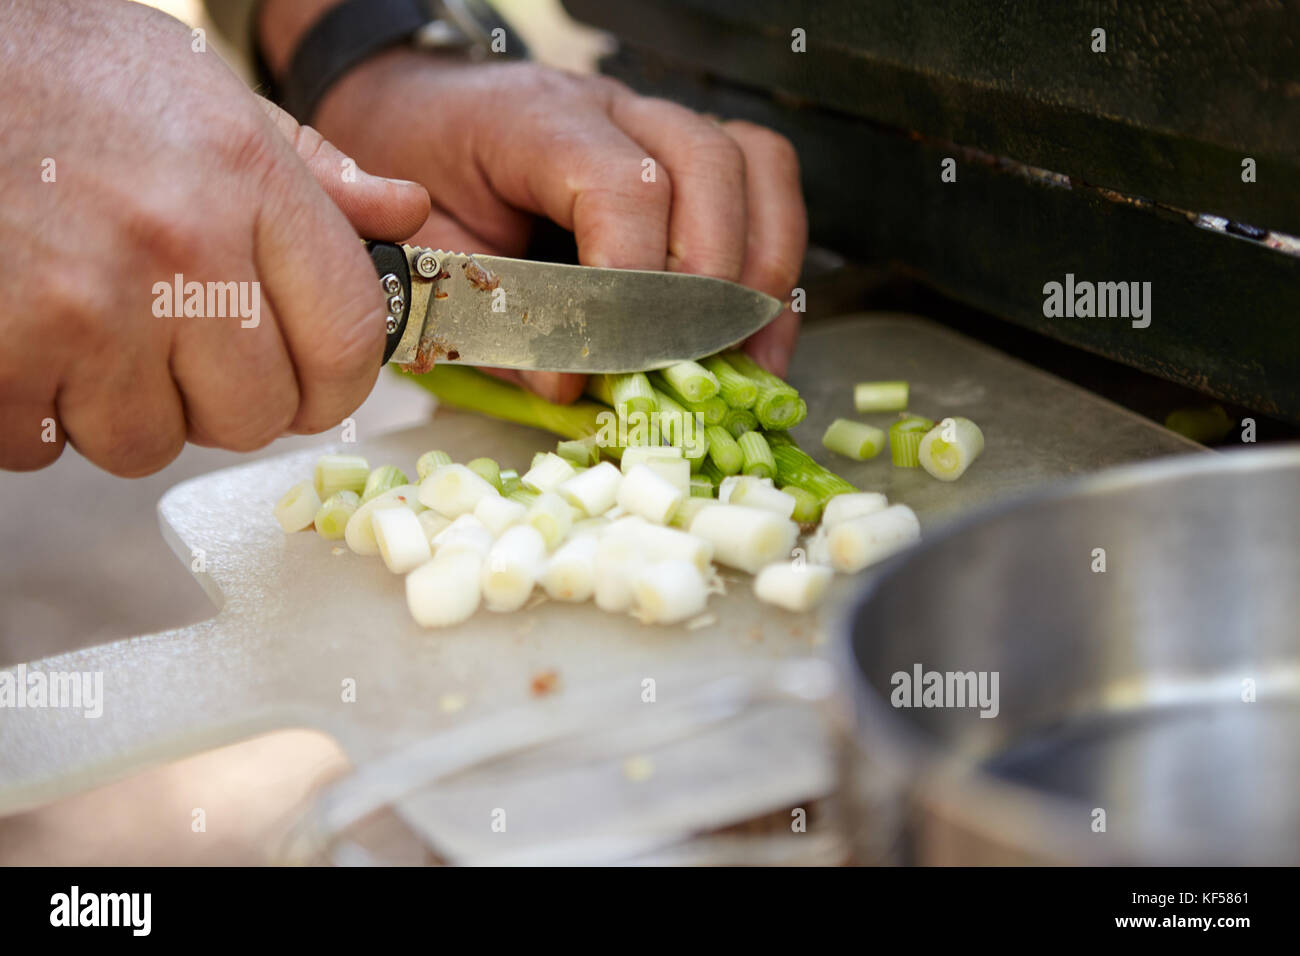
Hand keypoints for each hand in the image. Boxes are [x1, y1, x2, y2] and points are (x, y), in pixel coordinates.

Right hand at [0, 0, 429, 475]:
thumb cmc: (65, 76)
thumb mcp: (207, 93)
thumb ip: (311, 170)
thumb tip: (403, 214)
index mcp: (246, 180)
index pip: (350, 338)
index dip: (337, 381)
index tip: (316, 383)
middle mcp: (180, 249)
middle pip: (256, 414)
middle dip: (226, 400)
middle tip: (183, 350)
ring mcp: (88, 309)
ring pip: (150, 443)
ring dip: (127, 410)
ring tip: (96, 334)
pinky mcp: (3, 356)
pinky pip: (48, 448)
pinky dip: (38, 415)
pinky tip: (31, 343)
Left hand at [309, 51, 806, 400]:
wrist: (415, 115)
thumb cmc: (419, 179)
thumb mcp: (425, 252)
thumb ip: (485, 318)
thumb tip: (567, 388)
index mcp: (533, 122)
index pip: (621, 186)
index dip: (634, 280)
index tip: (618, 357)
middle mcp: (611, 109)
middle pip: (708, 167)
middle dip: (709, 280)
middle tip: (687, 361)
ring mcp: (657, 122)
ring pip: (752, 165)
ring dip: (759, 268)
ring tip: (742, 353)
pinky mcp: (686, 150)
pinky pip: (763, 176)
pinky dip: (774, 252)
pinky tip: (758, 323)